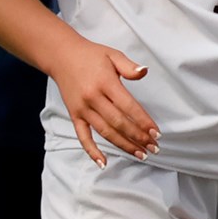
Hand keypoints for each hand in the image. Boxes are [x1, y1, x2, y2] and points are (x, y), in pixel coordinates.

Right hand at [52, 39, 156, 166]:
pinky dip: (92, 151)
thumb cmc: (91, 55)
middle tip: (154, 148)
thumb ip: (129, 67)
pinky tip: (103, 163)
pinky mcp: (74, 115)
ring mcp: (83, 109)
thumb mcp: (113, 55)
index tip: (156, 133)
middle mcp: (93, 98)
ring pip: (105, 132)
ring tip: (141, 154)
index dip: (143, 121)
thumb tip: (144, 71)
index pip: (128, 106)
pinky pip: (83, 136)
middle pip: (119, 123)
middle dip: (138, 137)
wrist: (61, 56)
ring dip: (124, 145)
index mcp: (106, 83)